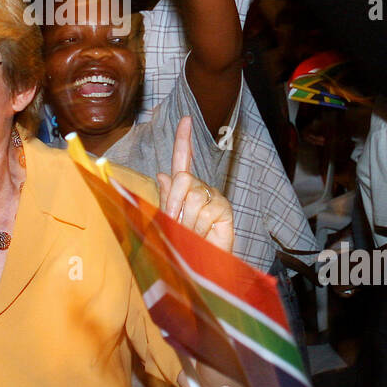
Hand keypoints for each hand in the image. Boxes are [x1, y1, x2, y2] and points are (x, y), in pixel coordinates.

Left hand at [154, 116, 233, 253]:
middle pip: (183, 178)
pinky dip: (199, 226)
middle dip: (174, 204)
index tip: (185, 119)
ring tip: (190, 234)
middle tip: (175, 223)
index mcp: (184, 188)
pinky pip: (206, 210)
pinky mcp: (224, 208)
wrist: (202, 267)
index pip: (182, 159)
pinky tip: (202, 235)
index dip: (183, 139)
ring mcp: (214, 196)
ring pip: (193, 196)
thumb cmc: (183, 244)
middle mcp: (200, 188)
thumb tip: (163, 174)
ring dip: (186, 220)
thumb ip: (166, 200)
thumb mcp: (168, 221)